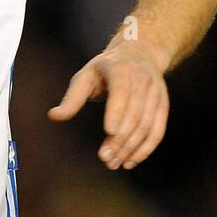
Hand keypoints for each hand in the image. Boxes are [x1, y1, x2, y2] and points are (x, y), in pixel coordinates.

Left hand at [47, 41, 169, 169]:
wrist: (139, 54)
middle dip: (120, 139)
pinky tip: (130, 161)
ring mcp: (156, 93)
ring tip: (113, 163)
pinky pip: (157, 131)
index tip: (109, 132)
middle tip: (105, 158)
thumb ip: (72, 98)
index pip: (121, 92)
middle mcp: (142, 80)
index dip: (117, 111)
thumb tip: (53, 116)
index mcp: (121, 69)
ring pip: (146, 125)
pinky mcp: (163, 105)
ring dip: (131, 148)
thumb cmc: (105, 69)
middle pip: (134, 114)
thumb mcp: (85, 76)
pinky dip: (145, 149)